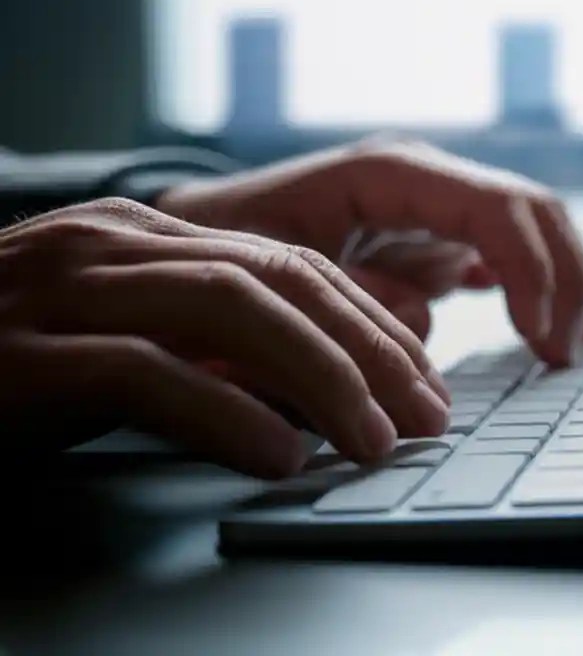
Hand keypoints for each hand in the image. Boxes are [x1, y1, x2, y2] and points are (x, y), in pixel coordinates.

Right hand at [0, 198, 449, 476]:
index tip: (424, 380)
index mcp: (146, 235)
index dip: (373, 323)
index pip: (294, 265)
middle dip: (372, 350)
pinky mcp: (27, 354)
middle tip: (430, 415)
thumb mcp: (116, 333)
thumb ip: (205, 341)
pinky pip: (152, 375)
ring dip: (325, 378)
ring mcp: (66, 291)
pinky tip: (283, 456)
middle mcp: (115, 245)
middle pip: (283, 281)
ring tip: (380, 441)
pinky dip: (230, 414)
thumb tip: (314, 388)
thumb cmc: (4, 361)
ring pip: (235, 312)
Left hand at [157, 137, 582, 365]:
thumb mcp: (263, 273)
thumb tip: (418, 316)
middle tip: (566, 355)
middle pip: (534, 212)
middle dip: (564, 281)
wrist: (198, 233)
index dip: (529, 269)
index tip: (535, 336)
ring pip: (534, 236)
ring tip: (563, 356)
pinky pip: (508, 261)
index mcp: (388, 173)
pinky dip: (535, 295)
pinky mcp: (437, 242)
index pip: (494, 207)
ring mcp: (436, 210)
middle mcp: (425, 182)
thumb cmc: (219, 248)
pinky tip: (543, 337)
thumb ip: (341, 293)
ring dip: (560, 292)